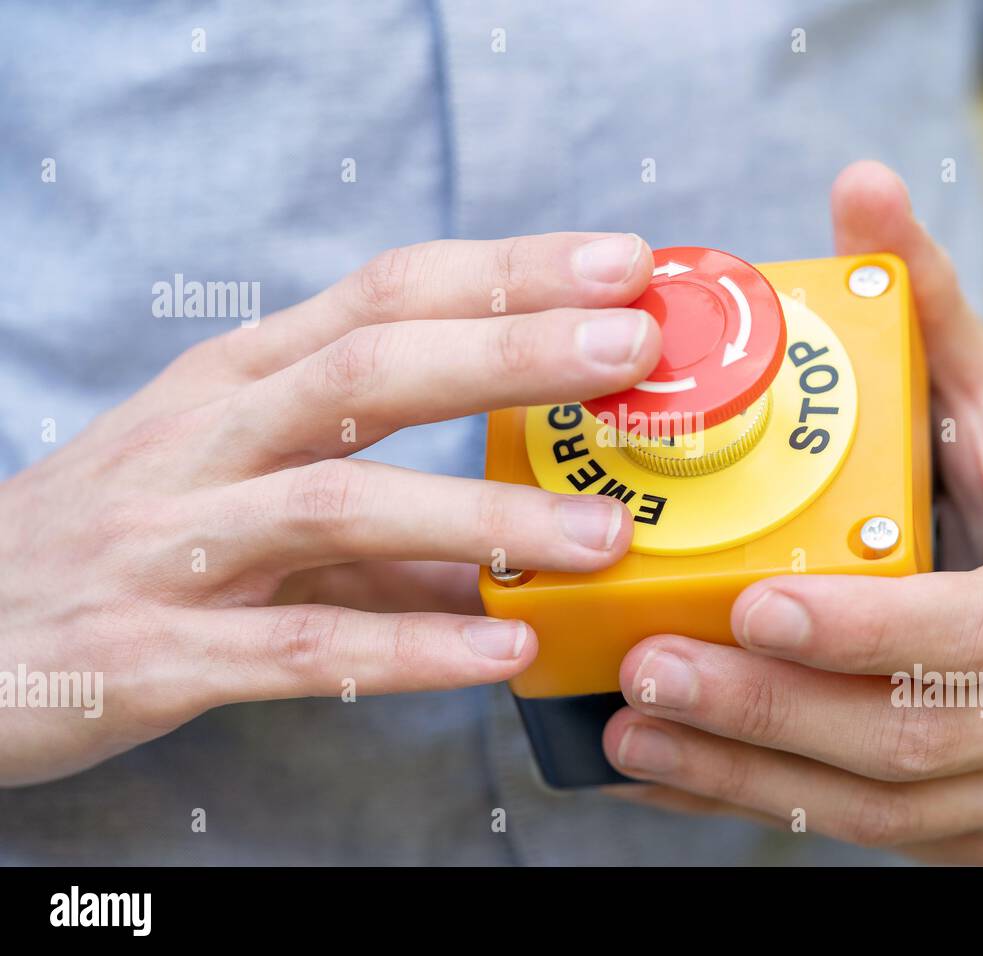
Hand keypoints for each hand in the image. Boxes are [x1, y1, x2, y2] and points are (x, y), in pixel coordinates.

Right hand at [0, 231, 660, 785]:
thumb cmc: (126, 537)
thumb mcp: (243, 484)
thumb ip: (382, 515)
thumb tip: (515, 548)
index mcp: (243, 380)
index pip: (387, 294)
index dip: (506, 274)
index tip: (620, 263)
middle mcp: (211, 439)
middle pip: (372, 368)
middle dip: (510, 349)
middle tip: (632, 344)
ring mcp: (177, 541)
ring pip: (340, 506)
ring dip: (482, 515)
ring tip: (602, 535)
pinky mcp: (156, 650)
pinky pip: (297, 648)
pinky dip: (408, 647)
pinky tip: (500, 649)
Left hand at [602, 163, 982, 863]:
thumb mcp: (962, 383)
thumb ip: (917, 296)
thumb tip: (860, 181)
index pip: (982, 626)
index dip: (869, 628)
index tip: (750, 603)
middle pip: (917, 735)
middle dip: (772, 710)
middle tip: (647, 669)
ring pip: (878, 807)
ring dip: (743, 772)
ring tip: (629, 728)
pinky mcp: (970, 831)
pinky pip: (852, 836)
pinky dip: (749, 805)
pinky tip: (658, 774)